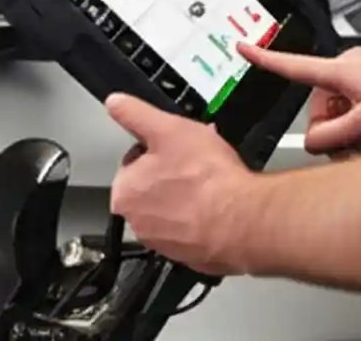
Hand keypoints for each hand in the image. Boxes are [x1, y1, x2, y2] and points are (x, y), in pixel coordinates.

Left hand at [105, 94, 255, 275]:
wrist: (245, 220)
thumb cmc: (206, 178)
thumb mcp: (167, 128)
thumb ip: (135, 114)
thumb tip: (115, 103)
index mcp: (124, 193)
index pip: (133, 163)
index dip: (158, 150)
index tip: (176, 149)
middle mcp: (138, 224)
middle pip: (153, 189)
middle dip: (173, 175)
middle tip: (197, 166)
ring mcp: (165, 244)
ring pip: (174, 211)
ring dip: (189, 199)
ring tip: (212, 187)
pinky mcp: (191, 257)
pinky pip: (194, 232)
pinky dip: (205, 221)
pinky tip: (219, 208)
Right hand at [238, 44, 360, 157]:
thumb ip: (331, 136)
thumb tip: (310, 143)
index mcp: (340, 70)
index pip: (292, 64)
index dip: (263, 58)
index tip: (242, 47)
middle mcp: (347, 71)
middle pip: (317, 109)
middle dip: (332, 131)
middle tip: (355, 144)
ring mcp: (360, 82)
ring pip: (334, 117)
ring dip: (348, 136)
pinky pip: (350, 116)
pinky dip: (358, 133)